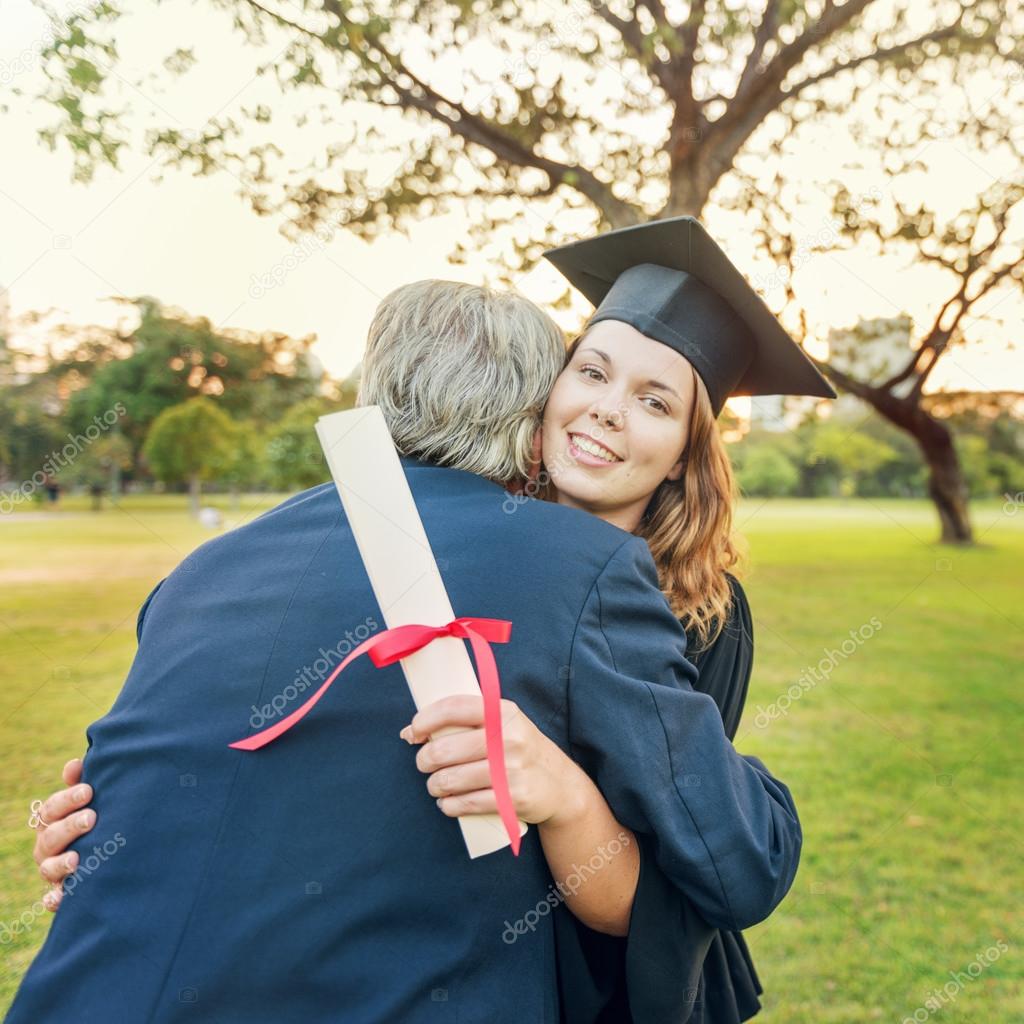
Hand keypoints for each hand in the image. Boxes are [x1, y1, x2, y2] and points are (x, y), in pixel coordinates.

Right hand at [32, 757, 95, 911]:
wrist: (114, 849)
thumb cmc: (100, 815)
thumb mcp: (92, 799)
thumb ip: (82, 782)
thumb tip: (75, 765)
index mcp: (52, 821)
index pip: (50, 810)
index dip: (66, 800)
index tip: (89, 791)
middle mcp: (48, 847)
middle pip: (49, 838)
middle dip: (69, 827)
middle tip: (92, 818)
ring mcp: (53, 871)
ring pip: (47, 869)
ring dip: (60, 864)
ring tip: (76, 859)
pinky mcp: (63, 893)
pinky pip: (52, 900)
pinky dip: (54, 900)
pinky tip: (62, 897)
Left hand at [400, 695, 585, 826]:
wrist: (561, 786)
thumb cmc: (521, 750)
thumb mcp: (505, 723)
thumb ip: (467, 721)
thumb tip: (411, 731)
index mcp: (503, 712)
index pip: (453, 708)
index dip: (425, 720)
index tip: (413, 732)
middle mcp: (508, 737)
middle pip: (444, 749)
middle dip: (424, 760)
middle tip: (425, 764)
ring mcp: (511, 769)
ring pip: (450, 779)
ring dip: (434, 785)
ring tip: (436, 785)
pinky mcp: (513, 798)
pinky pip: (466, 803)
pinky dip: (449, 805)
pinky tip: (447, 803)